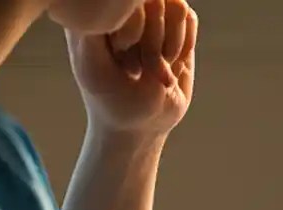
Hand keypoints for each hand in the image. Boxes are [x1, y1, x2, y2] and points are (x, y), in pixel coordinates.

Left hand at [67, 0, 197, 141]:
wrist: (140, 124)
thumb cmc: (112, 101)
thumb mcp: (95, 68)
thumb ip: (97, 29)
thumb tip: (123, 1)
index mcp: (93, 12)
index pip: (127, 1)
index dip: (131, 29)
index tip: (122, 59)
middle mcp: (121, 7)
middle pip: (154, 0)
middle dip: (153, 43)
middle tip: (138, 70)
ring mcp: (149, 13)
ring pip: (176, 6)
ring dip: (171, 45)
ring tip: (155, 68)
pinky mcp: (174, 25)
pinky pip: (189, 18)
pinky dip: (184, 45)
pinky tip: (170, 63)